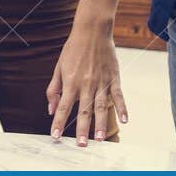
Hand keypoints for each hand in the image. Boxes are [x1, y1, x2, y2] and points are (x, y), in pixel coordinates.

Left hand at [47, 23, 126, 145]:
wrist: (92, 30)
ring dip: (101, 123)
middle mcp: (86, 84)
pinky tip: (125, 120)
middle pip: (83, 110)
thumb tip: (50, 108)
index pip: (62, 107)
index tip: (55, 136)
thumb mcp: (58, 66)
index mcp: (70, 81)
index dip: (58, 122)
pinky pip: (118, 95)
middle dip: (81, 129)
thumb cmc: (73, 48)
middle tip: (81, 145)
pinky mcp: (114, 78)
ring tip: (100, 139)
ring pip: (101, 106)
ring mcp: (101, 82)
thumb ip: (54, 88)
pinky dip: (123, 108)